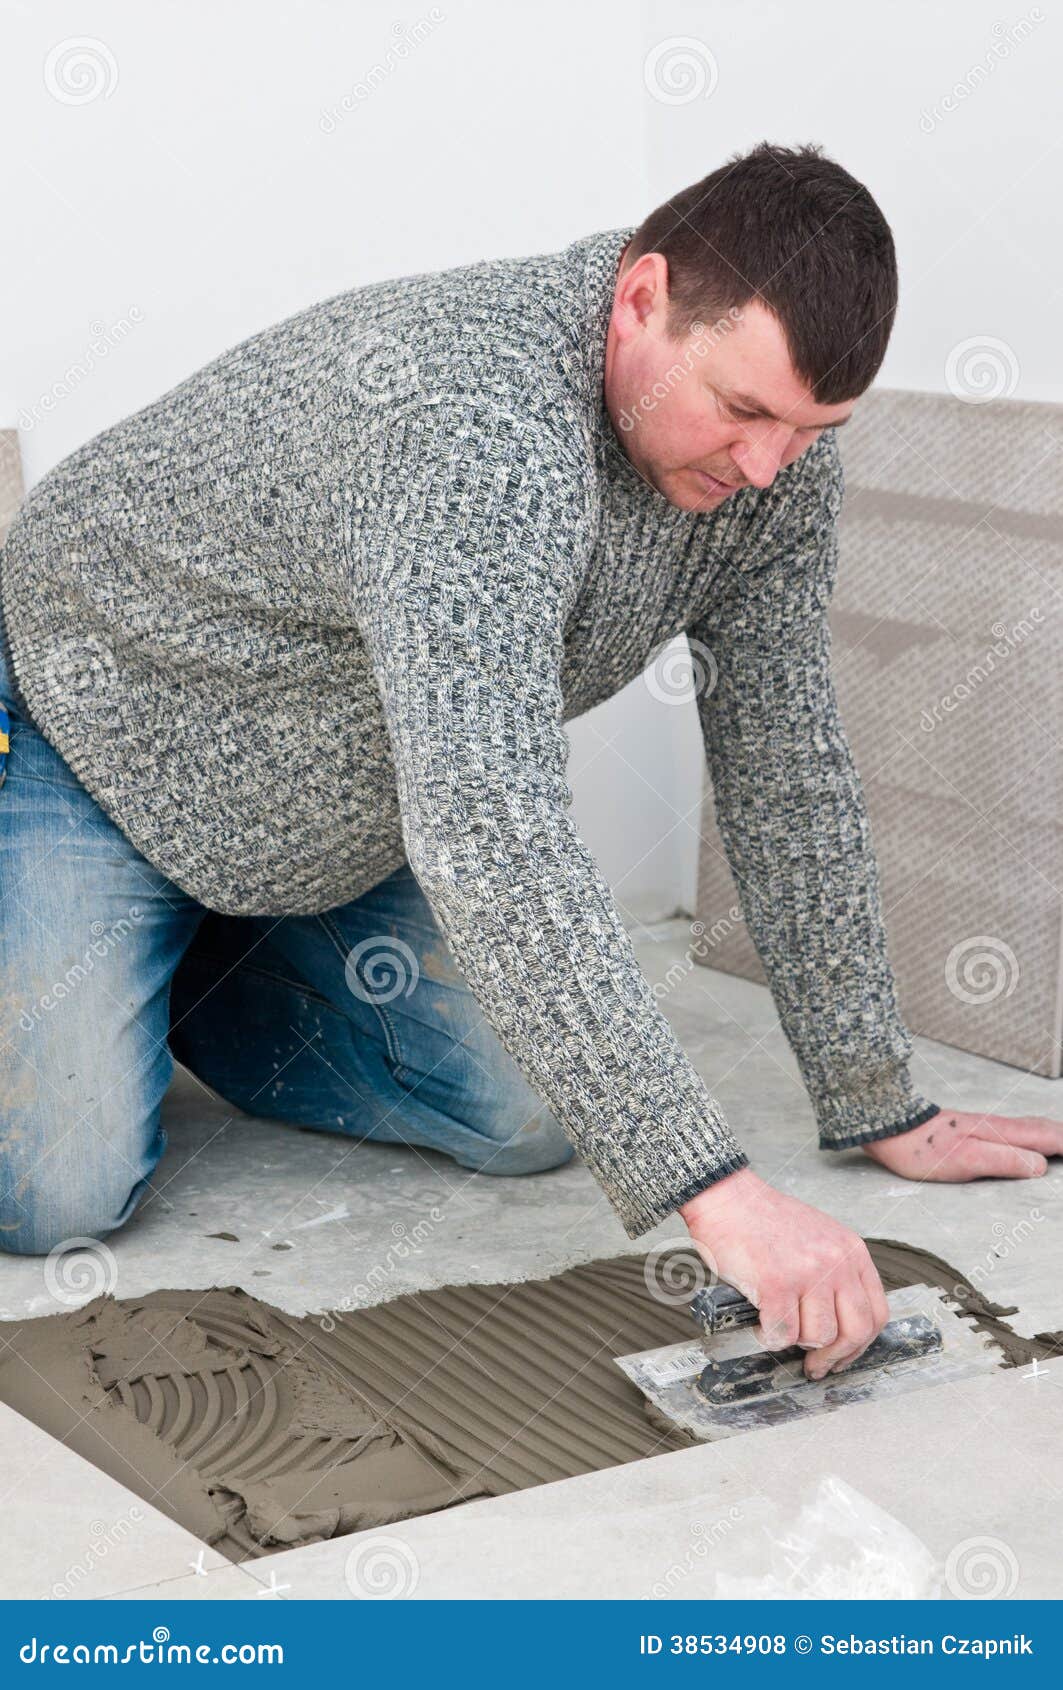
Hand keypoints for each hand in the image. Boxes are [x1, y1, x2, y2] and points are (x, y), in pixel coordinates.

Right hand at [679, 1167, 888, 1380]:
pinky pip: (782, 1334)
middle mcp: (836, 1262)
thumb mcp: (820, 1237)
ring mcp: (808, 1274)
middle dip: (834, 1357)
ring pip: (818, 1336)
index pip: (876, 1313)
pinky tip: (760, 1325)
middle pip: (855, 1331)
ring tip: (778, 1328)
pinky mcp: (777, 1284)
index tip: (842, 1355)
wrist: (729, 1198)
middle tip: (815, 1365)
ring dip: (795, 1342)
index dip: (860, 1345)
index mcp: (851, 1251)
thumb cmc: (765, 1220)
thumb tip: (837, 1321)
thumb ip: (836, 1272)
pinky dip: (769, 1338)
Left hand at [863, 1109, 1062, 1180]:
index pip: (1048, 1138)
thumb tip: (1041, 1165)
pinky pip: (1017, 1129)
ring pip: (1032, 1127)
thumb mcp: (965, 1160)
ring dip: (1054, 1134)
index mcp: (1001, 1132)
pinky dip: (1037, 1133)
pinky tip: (1033, 1139)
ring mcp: (987, 1126)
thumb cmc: (924, 1148)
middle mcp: (998, 1125)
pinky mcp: (975, 1129)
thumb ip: (1004, 1160)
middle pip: (1044, 1129)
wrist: (891, 1127)